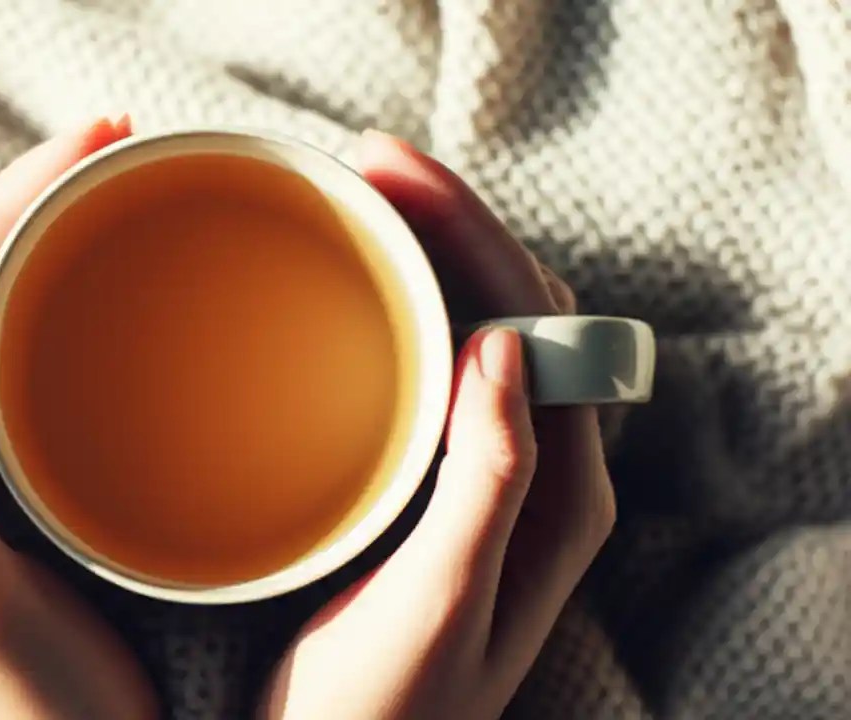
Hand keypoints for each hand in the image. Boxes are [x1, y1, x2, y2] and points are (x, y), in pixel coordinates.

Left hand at [0, 118, 157, 719]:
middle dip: (26, 198)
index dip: (2, 207)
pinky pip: (29, 356)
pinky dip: (66, 295)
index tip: (85, 150)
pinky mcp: (25, 475)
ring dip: (42, 235)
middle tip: (111, 143)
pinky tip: (116, 284)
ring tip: (113, 187)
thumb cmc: (33, 703)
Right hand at [259, 131, 616, 719]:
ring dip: (433, 256)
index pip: (539, 323)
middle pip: (520, 308)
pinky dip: (407, 310)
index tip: (387, 174)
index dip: (472, 233)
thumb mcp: (437, 606)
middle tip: (361, 167)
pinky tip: (356, 294)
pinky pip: (443, 371)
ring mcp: (490, 478)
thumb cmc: (379, 712)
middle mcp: (541, 475)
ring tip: (358, 204)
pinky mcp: (441, 487)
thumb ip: (488, 484)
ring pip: (484, 329)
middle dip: (452, 224)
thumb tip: (502, 342)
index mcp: (562, 495)